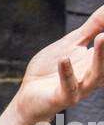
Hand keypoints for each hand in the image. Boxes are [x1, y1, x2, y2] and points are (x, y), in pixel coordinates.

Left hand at [14, 5, 103, 124]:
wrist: (29, 95)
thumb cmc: (52, 68)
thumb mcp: (72, 42)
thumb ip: (92, 27)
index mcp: (98, 62)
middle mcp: (93, 76)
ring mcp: (79, 88)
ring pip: (96, 75)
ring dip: (101, 57)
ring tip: (103, 37)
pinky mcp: (62, 97)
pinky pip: (68, 87)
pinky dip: (67, 73)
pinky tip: (64, 58)